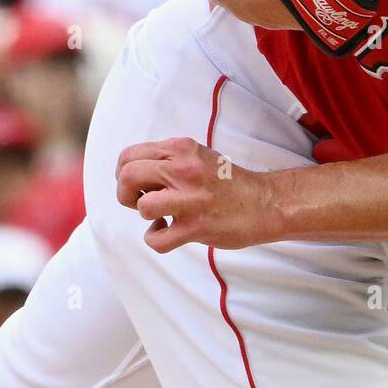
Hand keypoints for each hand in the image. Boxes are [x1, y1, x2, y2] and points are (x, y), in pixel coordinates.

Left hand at [116, 137, 282, 251]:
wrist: (264, 203)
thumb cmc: (227, 182)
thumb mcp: (198, 155)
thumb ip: (167, 159)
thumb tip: (130, 172)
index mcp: (183, 148)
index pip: (129, 156)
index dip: (124, 173)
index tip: (138, 184)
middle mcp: (185, 169)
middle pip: (127, 176)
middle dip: (126, 194)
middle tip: (143, 200)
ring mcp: (192, 199)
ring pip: (142, 207)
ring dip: (147, 215)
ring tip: (163, 214)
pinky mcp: (197, 226)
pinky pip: (156, 239)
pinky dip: (157, 238)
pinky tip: (171, 231)